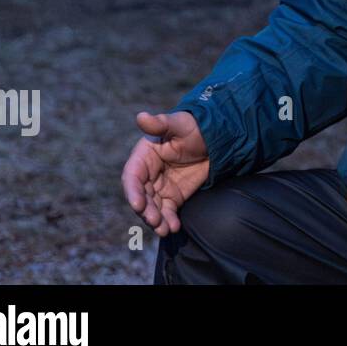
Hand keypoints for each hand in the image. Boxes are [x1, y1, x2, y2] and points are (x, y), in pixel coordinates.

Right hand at [121, 111, 209, 237]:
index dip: (132, 191)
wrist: (214, 139)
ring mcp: (159, 187)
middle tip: (154, 220)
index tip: (138, 204)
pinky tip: (174, 227)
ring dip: (155, 220)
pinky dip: (168, 221)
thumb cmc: (193, 127)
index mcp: (143, 157)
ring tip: (163, 229)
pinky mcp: (172, 197)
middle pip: (141, 196)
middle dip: (145, 210)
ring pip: (152, 207)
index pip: (132, 177)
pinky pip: (167, 212)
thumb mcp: (179, 123)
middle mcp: (147, 175)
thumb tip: (141, 116)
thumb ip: (161, 123)